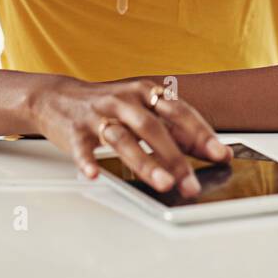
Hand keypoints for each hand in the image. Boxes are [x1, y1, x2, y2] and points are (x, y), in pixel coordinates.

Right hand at [24, 75, 232, 194]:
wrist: (56, 97)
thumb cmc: (108, 106)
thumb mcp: (143, 109)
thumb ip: (174, 128)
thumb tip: (211, 150)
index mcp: (145, 93)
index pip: (179, 113)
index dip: (201, 134)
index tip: (220, 154)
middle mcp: (124, 101)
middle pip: (154, 128)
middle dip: (176, 157)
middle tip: (191, 183)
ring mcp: (98, 115)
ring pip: (124, 139)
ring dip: (145, 162)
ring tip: (163, 184)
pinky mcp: (75, 131)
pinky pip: (82, 148)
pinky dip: (88, 161)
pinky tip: (95, 174)